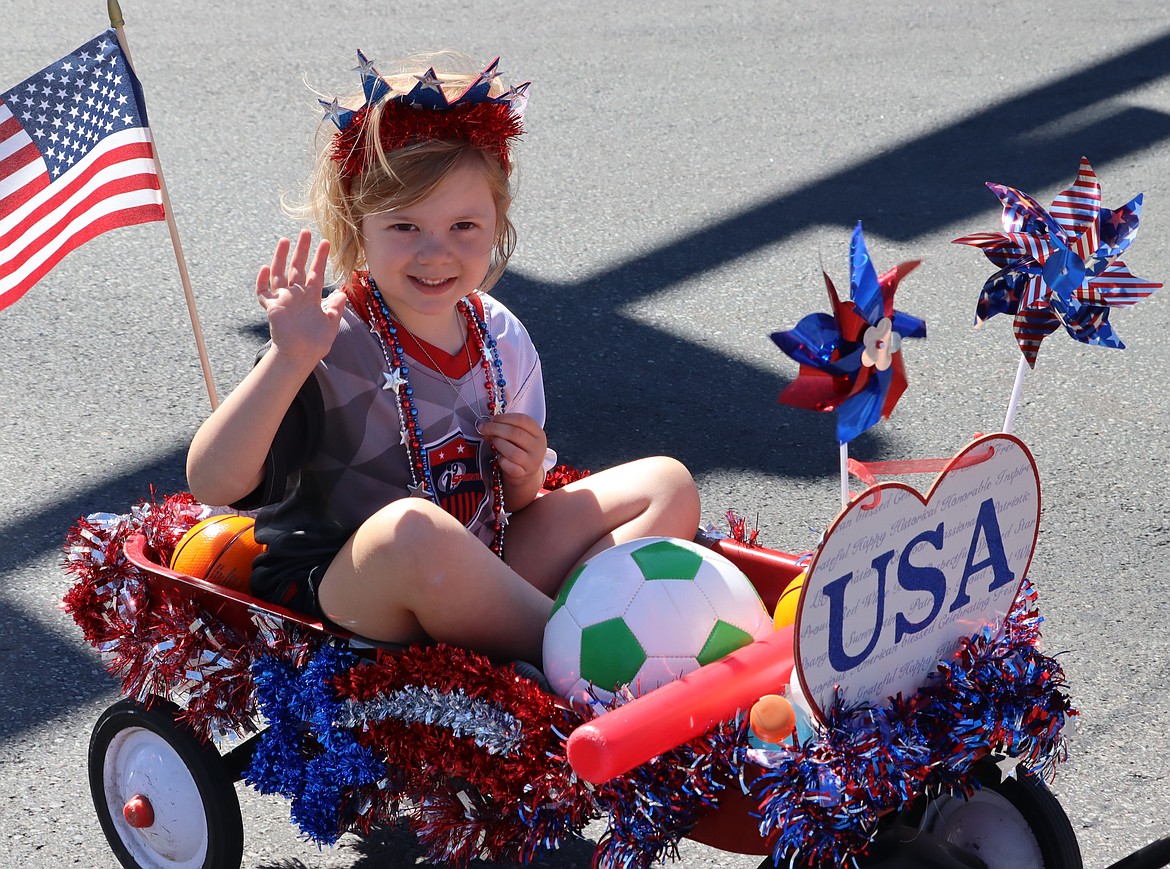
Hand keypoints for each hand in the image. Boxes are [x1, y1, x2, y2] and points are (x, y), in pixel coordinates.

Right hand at [255, 228, 346, 362]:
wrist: (300, 356)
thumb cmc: (316, 343)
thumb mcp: (331, 324)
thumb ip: (336, 309)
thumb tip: (343, 294)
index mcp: (312, 297)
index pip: (316, 273)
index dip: (320, 258)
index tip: (326, 243)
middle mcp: (297, 295)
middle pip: (298, 267)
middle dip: (302, 250)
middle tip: (305, 232)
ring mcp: (283, 300)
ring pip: (280, 273)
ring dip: (281, 257)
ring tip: (285, 240)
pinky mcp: (272, 308)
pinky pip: (264, 292)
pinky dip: (262, 280)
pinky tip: (265, 267)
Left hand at [479, 412, 547, 484]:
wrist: (527, 474)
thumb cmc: (521, 451)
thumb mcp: (522, 437)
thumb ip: (509, 428)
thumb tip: (488, 424)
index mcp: (538, 433)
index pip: (523, 420)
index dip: (505, 418)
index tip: (492, 419)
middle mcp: (537, 447)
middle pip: (516, 433)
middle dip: (495, 428)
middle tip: (484, 428)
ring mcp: (531, 462)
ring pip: (512, 451)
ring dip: (498, 444)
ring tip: (493, 442)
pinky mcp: (522, 473)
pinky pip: (508, 465)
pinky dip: (500, 460)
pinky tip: (499, 457)